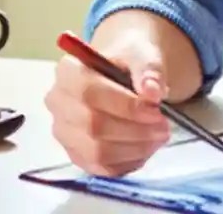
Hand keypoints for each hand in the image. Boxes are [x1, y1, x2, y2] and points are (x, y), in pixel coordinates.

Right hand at [44, 11, 200, 176]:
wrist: (126, 72)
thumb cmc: (131, 60)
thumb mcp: (144, 54)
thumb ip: (149, 69)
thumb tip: (152, 91)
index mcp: (69, 71)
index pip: (89, 93)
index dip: (125, 105)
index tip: (156, 107)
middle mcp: (59, 103)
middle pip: (93, 127)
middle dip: (135, 130)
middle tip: (164, 125)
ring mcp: (65, 132)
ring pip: (97, 152)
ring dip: (135, 148)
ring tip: (159, 135)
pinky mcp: (77, 154)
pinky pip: (102, 168)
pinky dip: (129, 161)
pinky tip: (147, 146)